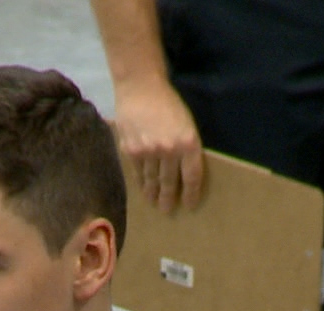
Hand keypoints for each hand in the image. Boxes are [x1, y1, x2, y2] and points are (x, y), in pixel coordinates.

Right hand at [112, 79, 203, 211]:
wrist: (141, 87)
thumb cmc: (168, 103)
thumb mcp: (187, 123)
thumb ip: (187, 147)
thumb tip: (183, 173)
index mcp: (188, 143)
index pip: (192, 177)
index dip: (191, 194)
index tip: (189, 205)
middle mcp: (169, 150)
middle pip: (170, 182)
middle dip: (169, 199)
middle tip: (168, 210)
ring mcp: (148, 152)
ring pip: (152, 180)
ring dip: (154, 194)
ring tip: (155, 203)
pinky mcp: (131, 150)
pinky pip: (137, 173)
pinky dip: (141, 183)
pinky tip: (143, 189)